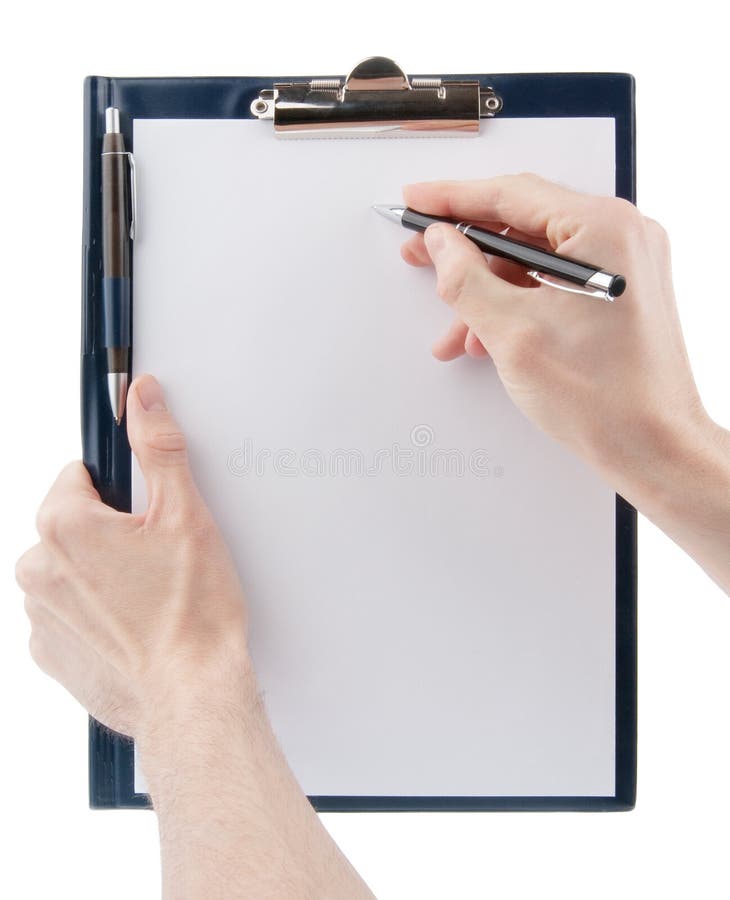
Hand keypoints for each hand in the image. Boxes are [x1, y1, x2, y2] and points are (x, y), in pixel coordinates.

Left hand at [15, 374, 250, 738]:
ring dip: (100, 573)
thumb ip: (158, 447)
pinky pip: (67, 614)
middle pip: (71, 524)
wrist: (192, 694)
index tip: (142, 511)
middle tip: (156, 556)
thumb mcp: (185, 514)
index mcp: (64, 527)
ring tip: (149, 594)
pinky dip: (95, 613)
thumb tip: (142, 398)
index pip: (75, 475)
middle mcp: (38, 571)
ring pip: (69, 569)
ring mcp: (41, 617)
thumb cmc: (191, 613)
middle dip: (109, 531)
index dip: (119, 490)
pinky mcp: (52, 654)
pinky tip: (134, 623)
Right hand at [400, 173, 708, 474]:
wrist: (653, 448)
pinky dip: (517, 304)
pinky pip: (554, 283)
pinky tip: (488, 337)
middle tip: (422, 254)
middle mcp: (621, 237)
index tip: (417, 202)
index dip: (453, 199)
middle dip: (467, 250)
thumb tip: (441, 243)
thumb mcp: (512, 332)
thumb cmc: (606, 399)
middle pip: (522, 224)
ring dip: (488, 289)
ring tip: (456, 327)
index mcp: (604, 229)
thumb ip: (466, 278)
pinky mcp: (619, 293)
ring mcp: (623, 266)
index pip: (511, 195)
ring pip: (534, 260)